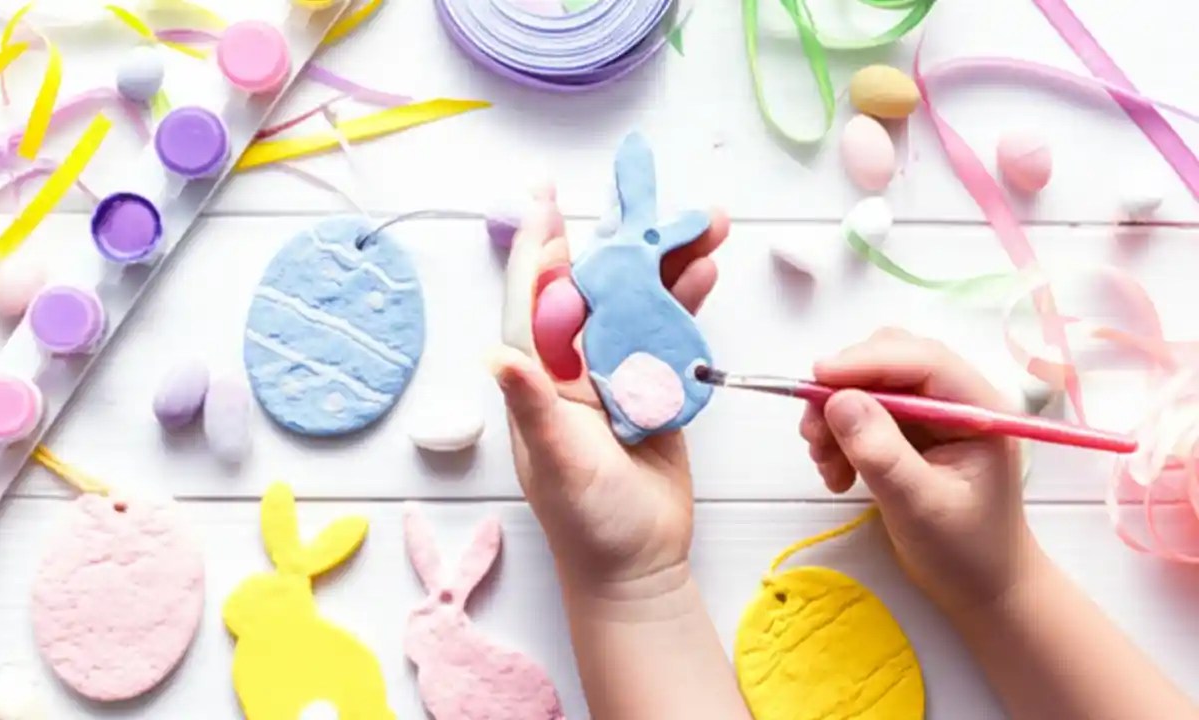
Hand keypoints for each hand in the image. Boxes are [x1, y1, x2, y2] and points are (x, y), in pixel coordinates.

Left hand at [489, 190, 728, 594]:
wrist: (641, 564)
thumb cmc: (589, 521)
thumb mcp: (558, 462)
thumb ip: (534, 406)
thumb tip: (497, 354)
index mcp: (540, 378)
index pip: (533, 300)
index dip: (539, 247)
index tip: (546, 197)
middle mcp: (573, 367)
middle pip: (596, 286)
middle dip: (622, 239)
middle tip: (646, 189)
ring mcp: (616, 374)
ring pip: (639, 302)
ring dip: (667, 263)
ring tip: (704, 224)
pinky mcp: (655, 387)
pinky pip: (669, 330)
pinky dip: (686, 300)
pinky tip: (705, 270)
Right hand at [799, 328, 1041, 613]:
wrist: (981, 589)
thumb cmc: (966, 553)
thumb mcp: (919, 505)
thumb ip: (881, 452)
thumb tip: (838, 401)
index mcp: (979, 410)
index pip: (922, 361)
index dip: (867, 361)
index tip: (818, 378)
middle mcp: (956, 402)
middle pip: (890, 362)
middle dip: (844, 389)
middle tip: (813, 430)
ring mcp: (931, 417)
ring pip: (870, 386)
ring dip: (836, 417)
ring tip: (825, 464)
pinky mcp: (909, 434)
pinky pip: (863, 414)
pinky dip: (840, 437)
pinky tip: (836, 473)